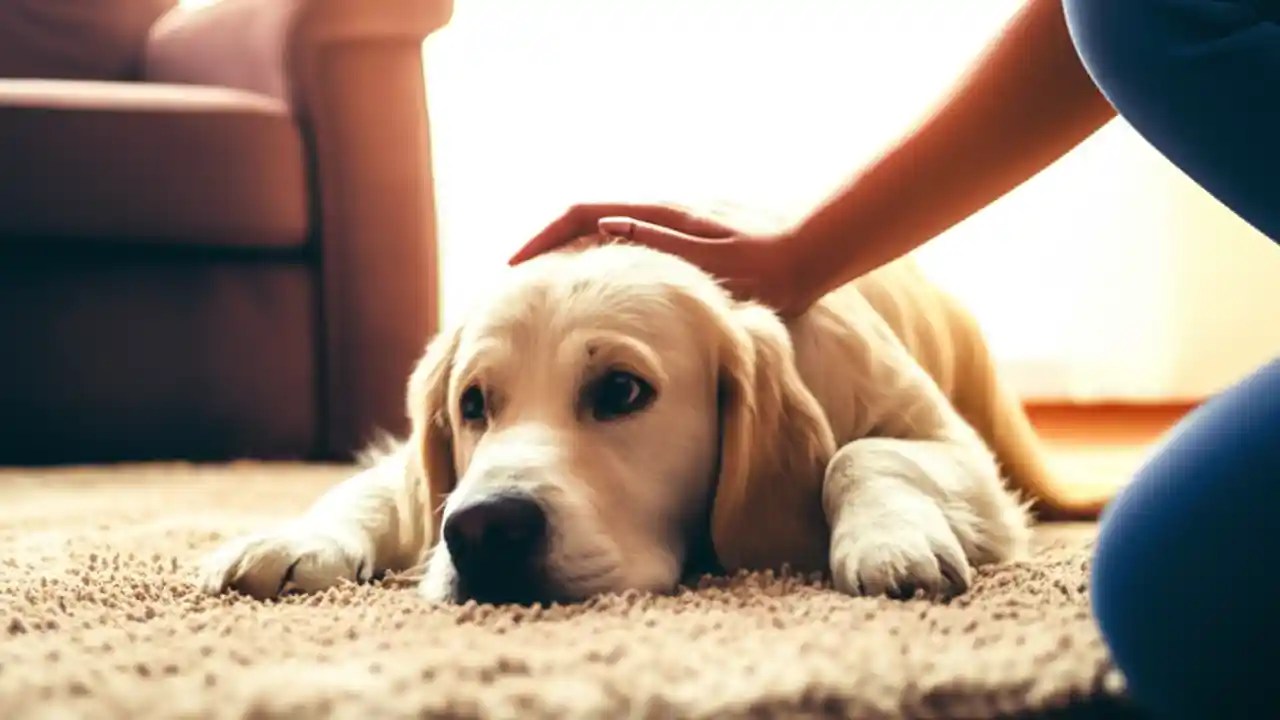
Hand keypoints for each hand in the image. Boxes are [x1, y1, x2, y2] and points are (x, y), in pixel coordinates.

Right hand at [509, 203, 810, 316]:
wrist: (813, 252)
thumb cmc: (768, 263)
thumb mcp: (713, 257)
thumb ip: (661, 241)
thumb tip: (605, 224)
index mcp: (659, 216)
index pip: (580, 215)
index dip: (542, 239)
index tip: (514, 267)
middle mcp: (659, 217)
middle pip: (584, 226)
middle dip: (547, 252)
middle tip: (519, 290)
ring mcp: (669, 230)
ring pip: (605, 241)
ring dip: (572, 263)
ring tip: (547, 300)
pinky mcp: (682, 247)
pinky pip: (627, 255)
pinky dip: (601, 271)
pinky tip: (599, 303)